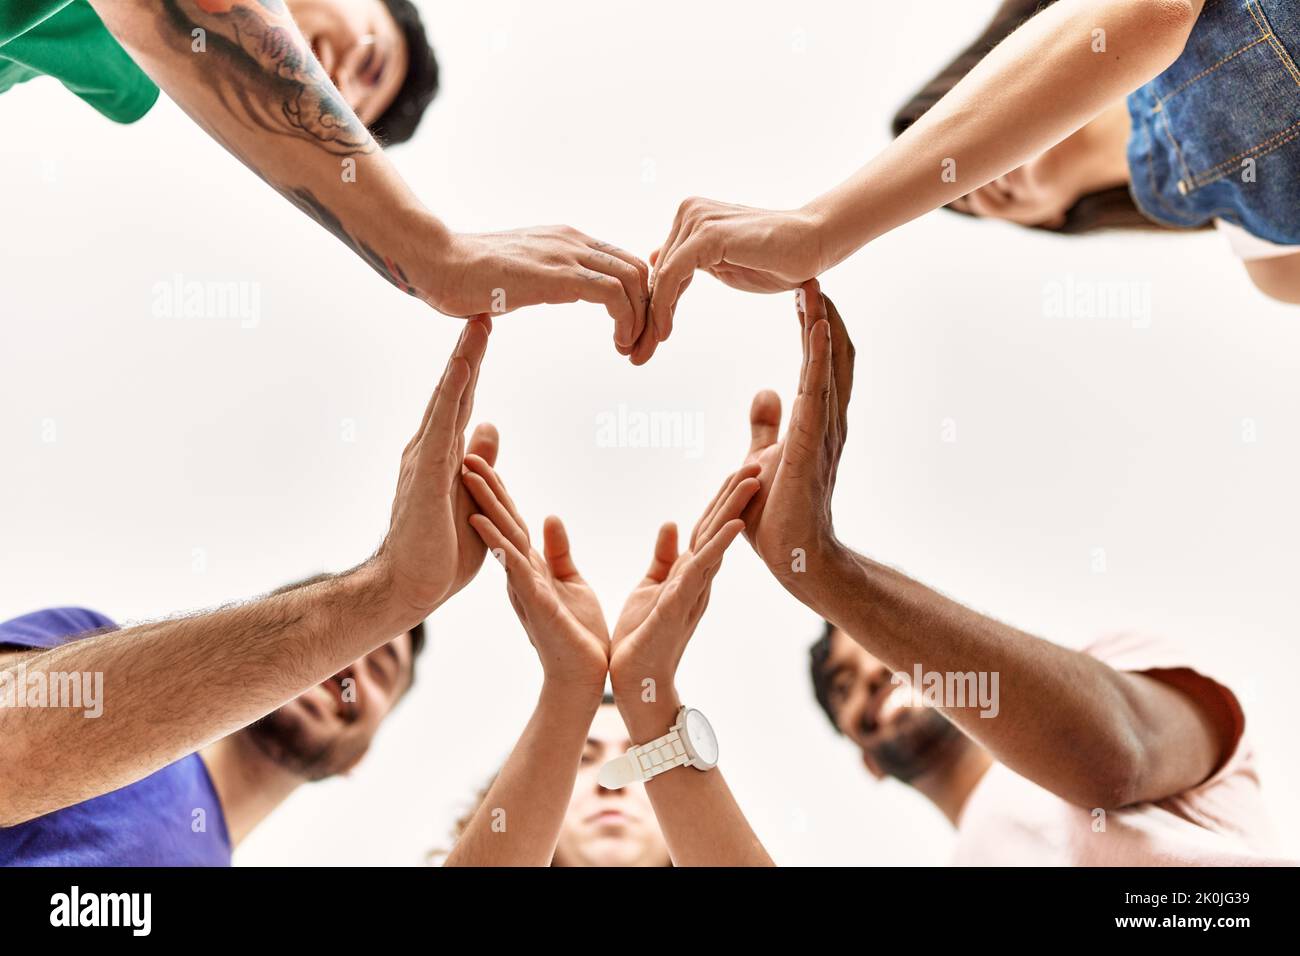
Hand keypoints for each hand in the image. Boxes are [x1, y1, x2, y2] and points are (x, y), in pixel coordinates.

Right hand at [373, 316, 494, 620]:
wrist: (410, 589)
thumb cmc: (442, 552)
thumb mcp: (475, 496)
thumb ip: (480, 461)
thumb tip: (490, 427)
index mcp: (444, 455)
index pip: (463, 401)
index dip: (475, 367)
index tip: (488, 331)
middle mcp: (430, 449)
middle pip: (454, 391)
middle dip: (470, 350)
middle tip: (486, 309)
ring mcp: (426, 460)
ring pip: (447, 400)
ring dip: (464, 360)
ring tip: (479, 324)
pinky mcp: (428, 476)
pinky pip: (443, 428)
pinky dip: (453, 395)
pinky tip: (465, 368)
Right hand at [434, 227, 649, 355]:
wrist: (439, 263)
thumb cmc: (468, 276)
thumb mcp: (522, 274)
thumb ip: (546, 279)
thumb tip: (556, 294)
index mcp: (566, 240)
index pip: (624, 262)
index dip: (639, 297)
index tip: (634, 330)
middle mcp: (573, 241)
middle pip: (637, 269)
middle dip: (649, 310)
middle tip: (642, 345)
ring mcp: (566, 254)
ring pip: (633, 279)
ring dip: (642, 319)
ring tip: (632, 349)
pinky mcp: (558, 275)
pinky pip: (613, 293)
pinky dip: (627, 319)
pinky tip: (619, 342)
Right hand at [461, 455, 609, 691]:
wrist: (585, 678)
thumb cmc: (579, 633)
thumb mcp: (570, 582)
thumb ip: (558, 551)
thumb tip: (549, 517)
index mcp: (529, 567)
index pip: (510, 520)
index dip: (497, 490)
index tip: (481, 459)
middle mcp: (520, 574)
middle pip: (499, 522)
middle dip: (484, 488)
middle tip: (465, 454)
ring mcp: (524, 586)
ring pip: (501, 537)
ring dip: (485, 504)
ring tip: (468, 474)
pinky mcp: (535, 602)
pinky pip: (514, 566)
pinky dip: (498, 542)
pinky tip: (483, 521)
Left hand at [609, 465, 760, 700]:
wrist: (634, 681)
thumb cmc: (641, 637)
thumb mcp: (651, 587)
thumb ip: (663, 558)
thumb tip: (672, 525)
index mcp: (691, 573)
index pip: (710, 527)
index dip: (725, 497)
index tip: (742, 468)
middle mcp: (698, 579)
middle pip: (720, 528)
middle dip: (737, 495)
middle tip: (759, 461)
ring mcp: (692, 591)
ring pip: (717, 542)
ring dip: (735, 509)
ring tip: (753, 479)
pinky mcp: (679, 604)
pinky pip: (701, 569)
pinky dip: (718, 545)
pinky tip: (734, 524)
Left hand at [632, 199, 824, 364]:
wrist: (815, 244)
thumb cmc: (776, 260)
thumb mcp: (722, 265)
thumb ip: (690, 264)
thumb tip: (656, 261)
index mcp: (691, 218)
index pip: (661, 268)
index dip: (650, 308)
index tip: (642, 343)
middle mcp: (689, 212)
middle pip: (656, 274)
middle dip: (646, 318)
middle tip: (637, 356)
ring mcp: (697, 219)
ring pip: (660, 277)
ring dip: (651, 318)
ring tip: (646, 351)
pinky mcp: (708, 233)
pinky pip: (673, 274)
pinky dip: (665, 305)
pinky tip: (664, 332)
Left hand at [740, 280, 854, 597]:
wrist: (794, 558)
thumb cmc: (778, 515)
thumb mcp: (763, 458)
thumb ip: (766, 426)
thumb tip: (765, 393)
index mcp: (815, 422)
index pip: (820, 364)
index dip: (816, 327)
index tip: (807, 292)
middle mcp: (827, 421)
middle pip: (833, 357)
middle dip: (824, 316)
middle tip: (814, 274)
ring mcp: (824, 432)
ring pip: (828, 367)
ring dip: (822, 327)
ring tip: (815, 289)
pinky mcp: (810, 445)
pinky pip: (816, 391)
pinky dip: (817, 356)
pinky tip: (814, 328)